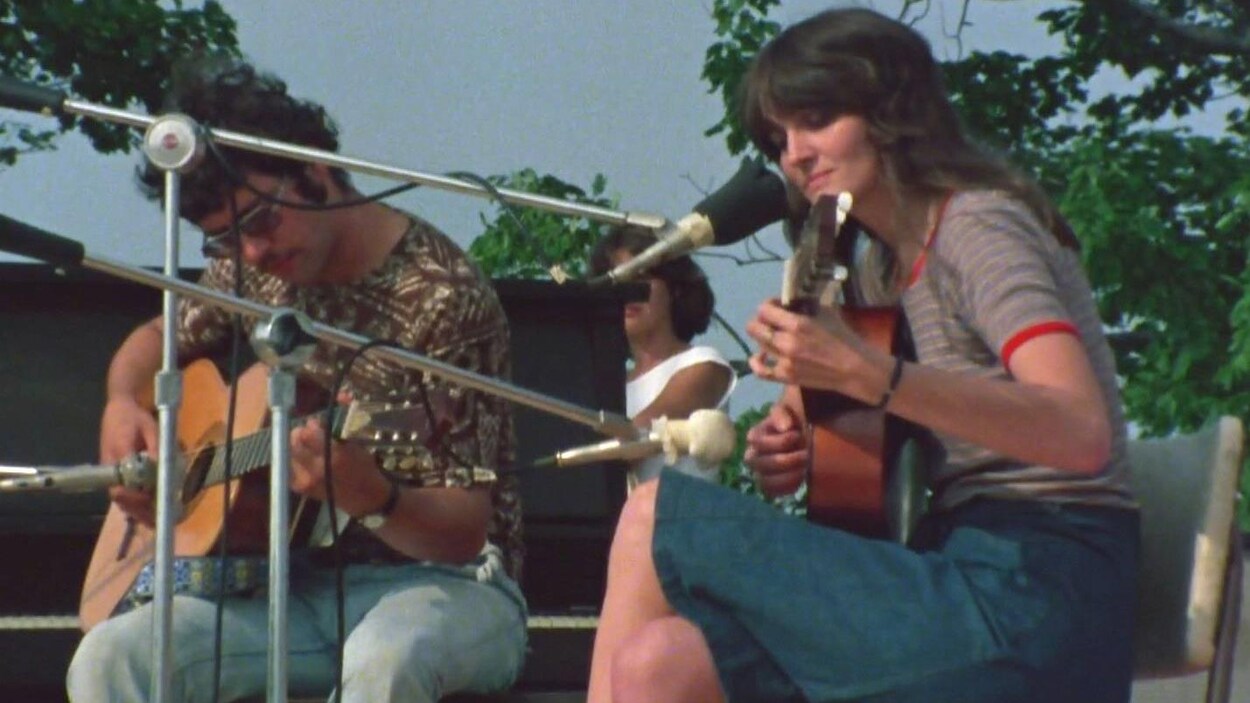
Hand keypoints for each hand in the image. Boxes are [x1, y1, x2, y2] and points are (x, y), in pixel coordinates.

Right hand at [99, 397, 157, 524]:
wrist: (120, 409)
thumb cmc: (134, 418)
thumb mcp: (150, 429)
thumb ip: (155, 449)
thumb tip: (160, 469)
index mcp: (116, 460)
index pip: (121, 489)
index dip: (136, 500)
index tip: (152, 501)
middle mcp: (110, 471)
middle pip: (121, 500)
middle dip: (139, 512)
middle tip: (158, 519)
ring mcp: (112, 475)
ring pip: (122, 501)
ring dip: (138, 511)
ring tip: (157, 520)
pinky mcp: (116, 475)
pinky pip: (125, 495)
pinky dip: (137, 505)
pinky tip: (152, 511)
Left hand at [289, 417, 391, 515]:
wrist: (364, 497)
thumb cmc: (363, 468)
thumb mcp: (353, 446)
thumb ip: (332, 434)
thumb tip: (312, 423)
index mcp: (334, 456)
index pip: (309, 434)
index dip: (310, 426)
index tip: (315, 424)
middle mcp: (316, 469)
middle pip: (294, 443)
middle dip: (299, 434)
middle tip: (306, 432)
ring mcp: (305, 480)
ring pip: (287, 453)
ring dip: (294, 447)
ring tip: (304, 446)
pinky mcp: (299, 488)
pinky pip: (287, 467)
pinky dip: (292, 460)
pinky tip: (301, 459)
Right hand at [744, 401, 807, 497]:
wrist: (806, 436)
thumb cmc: (795, 422)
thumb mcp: (789, 410)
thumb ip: (782, 413)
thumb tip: (784, 427)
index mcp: (755, 436)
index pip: (756, 442)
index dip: (778, 441)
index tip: (797, 435)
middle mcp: (753, 455)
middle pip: (759, 464)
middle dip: (785, 460)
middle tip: (805, 455)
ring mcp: (760, 472)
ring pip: (764, 481)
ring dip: (786, 476)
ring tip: (804, 469)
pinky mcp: (770, 485)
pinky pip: (772, 492)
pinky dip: (787, 487)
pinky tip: (801, 479)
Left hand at [746, 299, 880, 402]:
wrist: (853, 368)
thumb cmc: (842, 338)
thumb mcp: (827, 312)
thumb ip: (806, 304)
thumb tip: (791, 298)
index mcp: (797, 324)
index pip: (764, 309)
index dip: (768, 305)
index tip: (777, 306)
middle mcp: (786, 342)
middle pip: (754, 327)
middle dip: (760, 320)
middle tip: (772, 321)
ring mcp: (783, 361)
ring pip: (758, 345)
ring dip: (763, 337)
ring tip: (773, 336)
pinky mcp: (784, 377)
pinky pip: (760, 371)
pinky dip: (756, 362)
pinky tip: (760, 356)